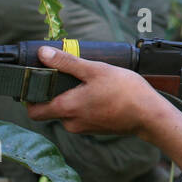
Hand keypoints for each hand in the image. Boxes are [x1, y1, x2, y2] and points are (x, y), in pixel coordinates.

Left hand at [26, 46, 169, 137]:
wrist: (150, 115)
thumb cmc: (125, 92)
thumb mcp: (95, 70)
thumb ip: (67, 62)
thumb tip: (42, 53)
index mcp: (65, 108)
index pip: (33, 110)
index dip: (30, 96)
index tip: (36, 80)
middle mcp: (71, 122)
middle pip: (49, 110)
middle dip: (52, 94)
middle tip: (62, 76)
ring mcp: (84, 127)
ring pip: (67, 112)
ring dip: (70, 98)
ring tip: (86, 81)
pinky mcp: (96, 128)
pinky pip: (81, 116)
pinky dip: (84, 104)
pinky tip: (98, 92)